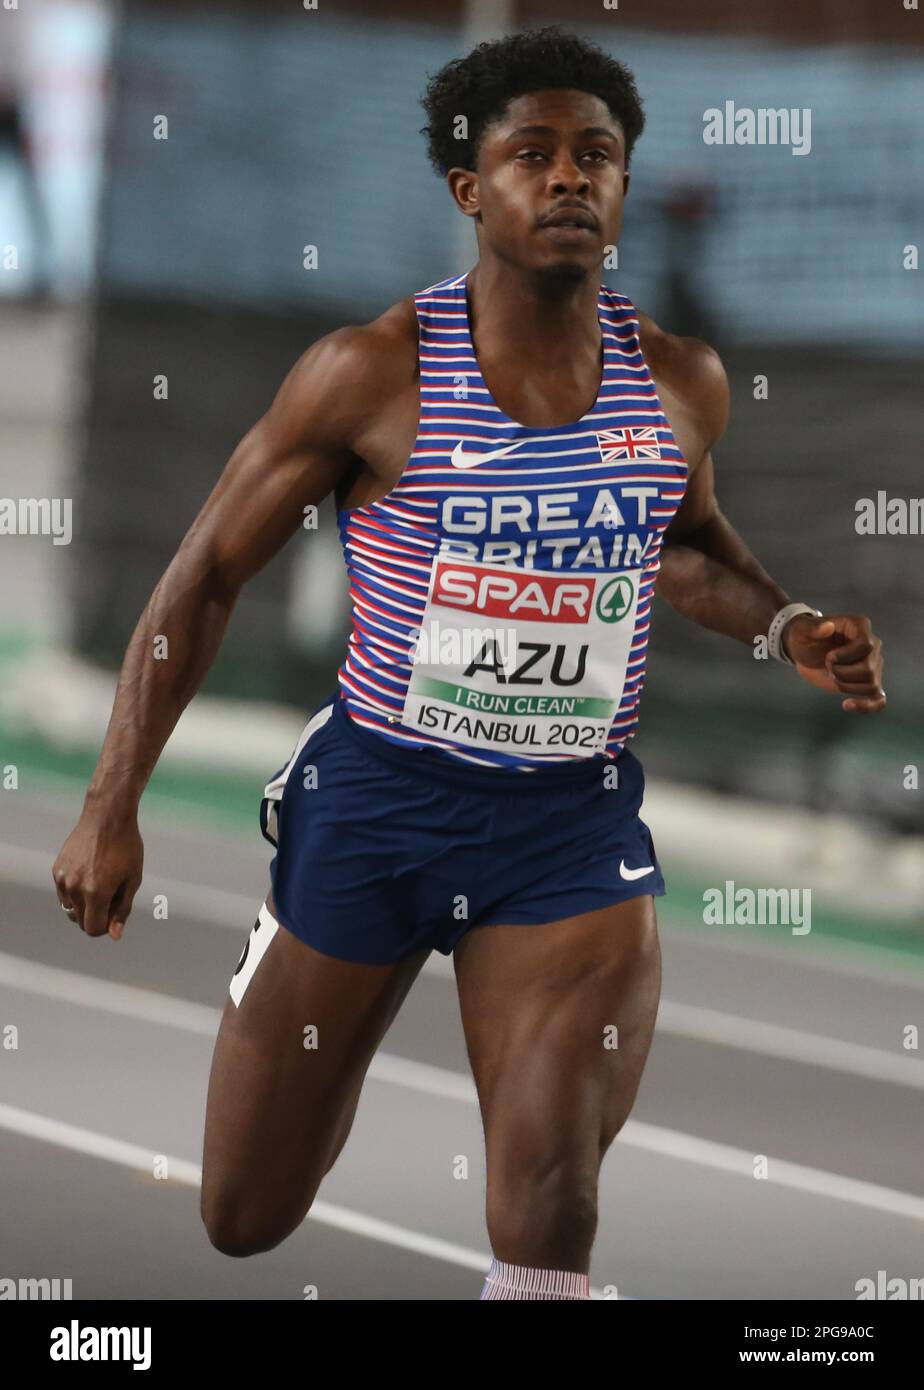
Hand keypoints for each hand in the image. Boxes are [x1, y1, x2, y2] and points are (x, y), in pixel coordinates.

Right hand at [52, 811, 143, 938]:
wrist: (106, 817)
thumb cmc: (126, 847)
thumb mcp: (132, 879)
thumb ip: (122, 909)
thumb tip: (114, 935)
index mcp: (96, 893)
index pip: (93, 929)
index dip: (105, 927)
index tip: (114, 914)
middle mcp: (75, 888)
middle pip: (81, 921)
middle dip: (95, 916)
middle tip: (111, 895)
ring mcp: (63, 879)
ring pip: (70, 909)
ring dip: (84, 905)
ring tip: (100, 882)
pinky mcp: (57, 870)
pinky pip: (64, 893)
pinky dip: (75, 891)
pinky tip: (89, 873)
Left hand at [783, 613, 885, 712]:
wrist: (804, 651)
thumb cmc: (805, 636)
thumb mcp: (802, 630)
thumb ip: (813, 628)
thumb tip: (827, 627)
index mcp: (860, 627)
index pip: (867, 645)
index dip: (845, 656)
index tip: (828, 657)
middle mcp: (873, 646)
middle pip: (869, 669)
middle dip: (842, 672)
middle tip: (828, 666)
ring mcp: (873, 666)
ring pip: (871, 685)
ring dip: (846, 686)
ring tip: (833, 677)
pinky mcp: (866, 683)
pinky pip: (878, 699)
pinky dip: (866, 706)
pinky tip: (848, 705)